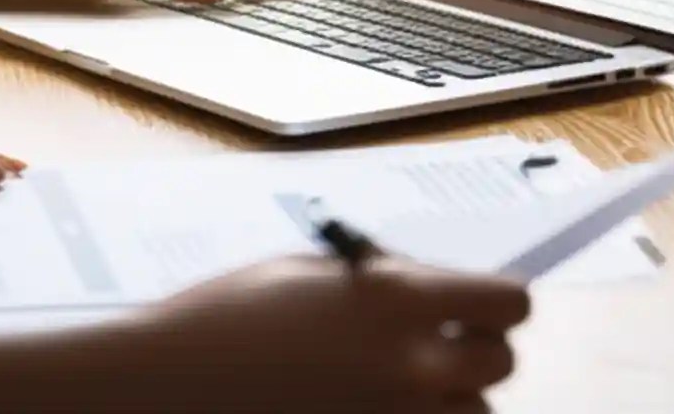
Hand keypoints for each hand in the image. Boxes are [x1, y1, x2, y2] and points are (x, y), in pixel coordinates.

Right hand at [129, 254, 529, 413]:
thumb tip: (432, 291)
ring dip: (446, 400)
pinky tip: (362, 407)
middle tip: (426, 347)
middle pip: (500, 365)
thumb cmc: (225, 317)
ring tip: (391, 387)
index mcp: (399, 302)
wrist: (166, 387)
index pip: (508, 303)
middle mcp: (412, 368)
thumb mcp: (306, 274)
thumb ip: (380, 282)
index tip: (475, 306)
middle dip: (470, 352)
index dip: (494, 303)